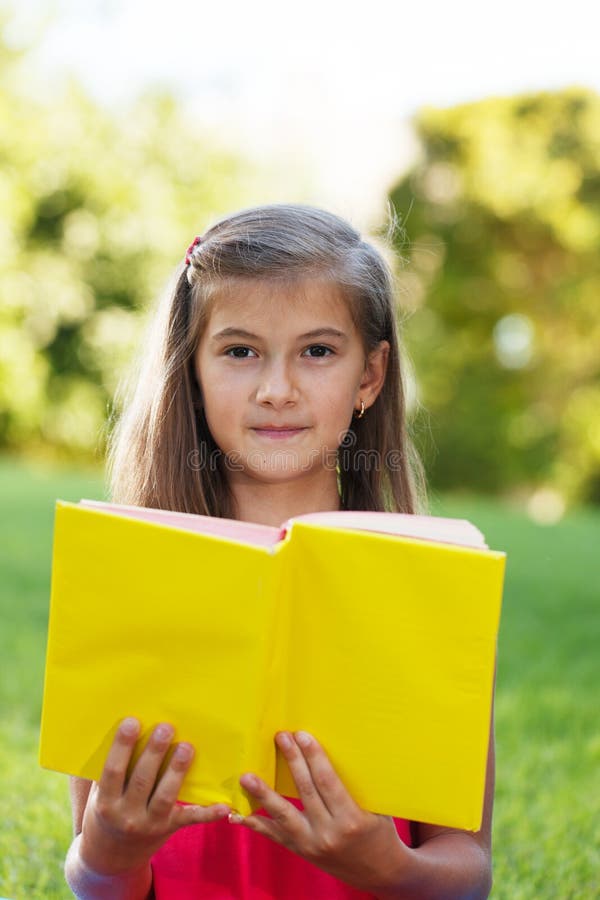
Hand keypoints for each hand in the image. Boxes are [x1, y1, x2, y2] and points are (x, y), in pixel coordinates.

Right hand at [79, 717, 229, 875]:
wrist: (110, 857)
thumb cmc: (106, 812)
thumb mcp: (100, 795)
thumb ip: (111, 770)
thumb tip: (126, 727)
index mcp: (106, 803)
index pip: (113, 771)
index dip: (122, 747)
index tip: (132, 721)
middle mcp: (127, 816)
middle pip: (142, 780)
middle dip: (154, 753)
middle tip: (166, 727)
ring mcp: (150, 824)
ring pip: (165, 796)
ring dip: (177, 771)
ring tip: (187, 747)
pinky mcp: (169, 828)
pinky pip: (190, 819)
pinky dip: (208, 813)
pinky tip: (224, 805)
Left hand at [237, 731, 409, 891]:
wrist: (381, 873)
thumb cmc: (381, 832)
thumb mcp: (376, 808)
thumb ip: (356, 786)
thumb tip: (338, 749)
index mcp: (351, 819)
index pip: (327, 782)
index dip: (313, 757)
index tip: (302, 735)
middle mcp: (329, 833)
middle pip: (305, 791)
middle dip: (292, 761)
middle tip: (280, 737)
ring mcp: (312, 845)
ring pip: (284, 815)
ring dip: (263, 794)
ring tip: (247, 777)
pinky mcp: (302, 852)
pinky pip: (275, 836)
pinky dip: (256, 824)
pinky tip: (237, 814)